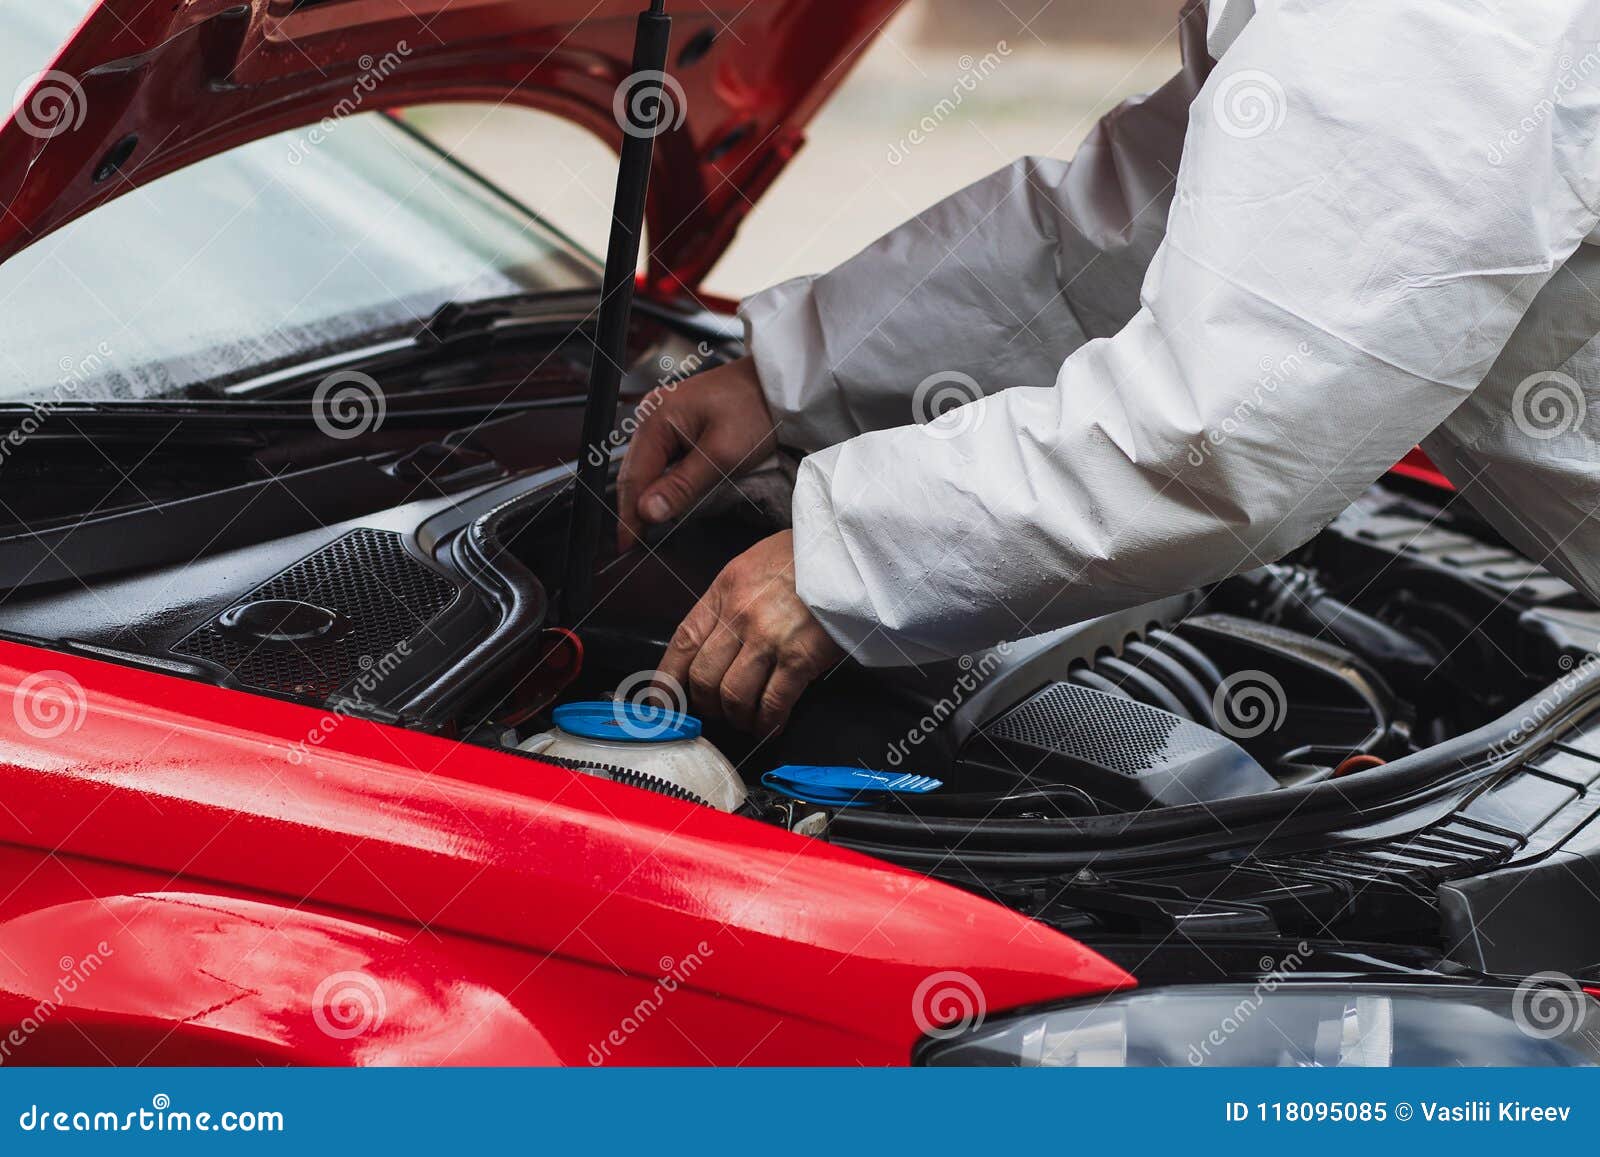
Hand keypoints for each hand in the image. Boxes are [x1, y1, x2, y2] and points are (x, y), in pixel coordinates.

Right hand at [616, 356, 777, 549]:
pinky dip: (661, 481)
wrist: (777, 386)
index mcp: (656, 418)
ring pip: (646, 467)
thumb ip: (682, 486)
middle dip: (633, 508)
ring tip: (644, 529)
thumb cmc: (754, 410)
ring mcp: (662, 417)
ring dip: (646, 496)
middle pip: (634, 472)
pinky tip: (665, 500)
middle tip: (633, 544)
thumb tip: (648, 513)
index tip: (626, 546)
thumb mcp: (721, 455)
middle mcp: (651, 415)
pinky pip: (661, 458)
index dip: (629, 515)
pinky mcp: (676, 423)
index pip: (633, 477)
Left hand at [658, 531, 844, 733]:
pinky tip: (771, 725)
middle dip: (707, 705)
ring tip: (747, 720)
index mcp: (725, 589)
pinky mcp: (800, 657)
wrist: (850, 551)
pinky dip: (767, 722)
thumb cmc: (806, 557)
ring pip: (734, 696)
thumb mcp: (753, 566)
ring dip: (738, 717)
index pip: (682, 643)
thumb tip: (714, 646)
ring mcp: (769, 637)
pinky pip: (772, 703)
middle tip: (718, 711)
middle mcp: (740, 614)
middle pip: (704, 677)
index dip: (667, 681)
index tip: (662, 703)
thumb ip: (729, 602)